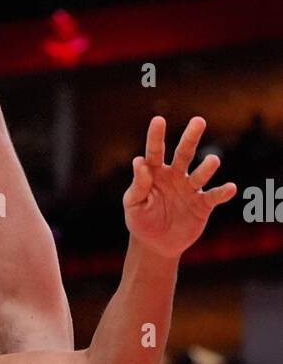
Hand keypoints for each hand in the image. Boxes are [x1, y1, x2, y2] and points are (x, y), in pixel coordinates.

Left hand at [123, 116, 236, 257]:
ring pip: (200, 174)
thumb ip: (138, 185)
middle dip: (191, 138)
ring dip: (207, 167)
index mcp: (155, 172)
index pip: (155, 151)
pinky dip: (222, 193)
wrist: (155, 244)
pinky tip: (230, 188)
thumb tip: (139, 162)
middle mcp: (175, 176)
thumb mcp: (133, 204)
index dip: (156, 136)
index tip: (158, 120)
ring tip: (212, 161)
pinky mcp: (202, 205)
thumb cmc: (141, 220)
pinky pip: (214, 197)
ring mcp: (190, 189)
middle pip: (184, 153)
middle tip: (199, 121)